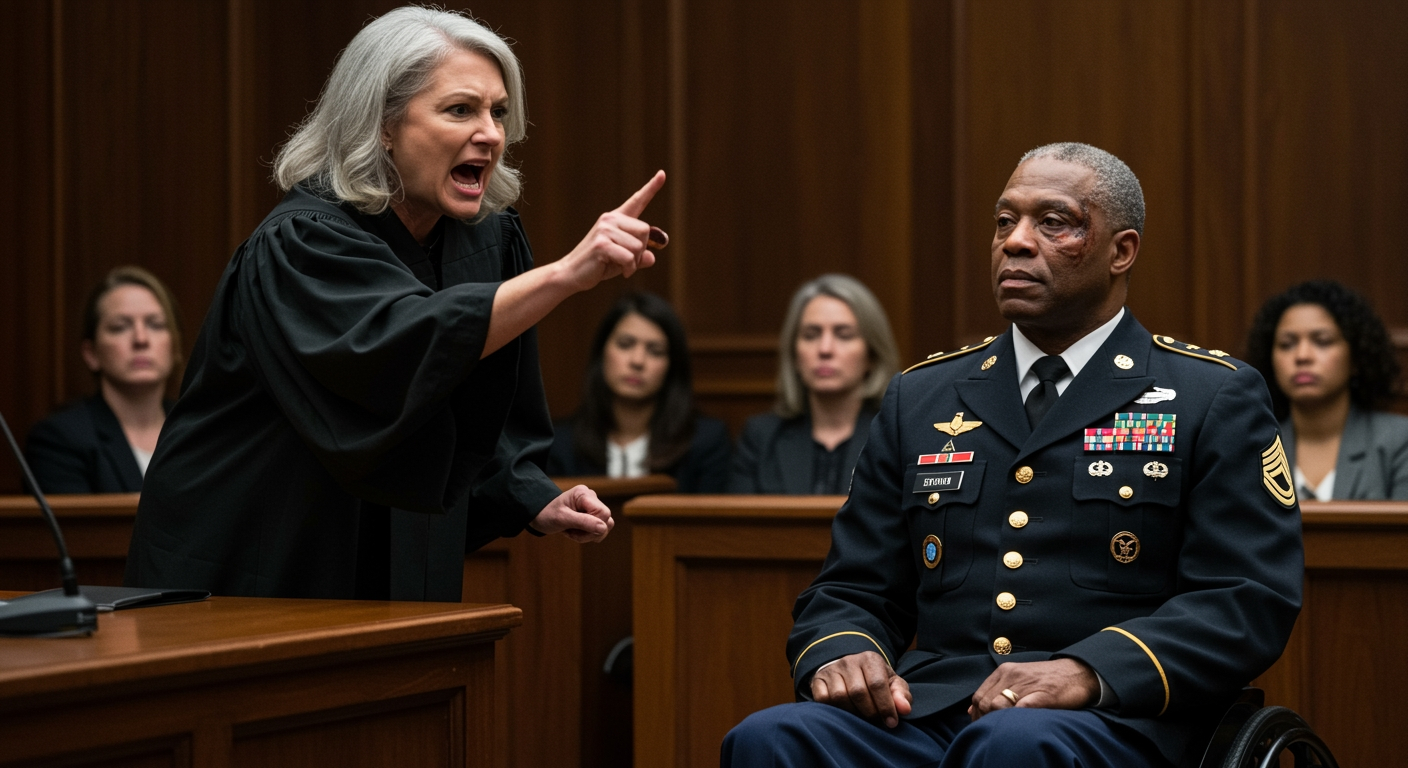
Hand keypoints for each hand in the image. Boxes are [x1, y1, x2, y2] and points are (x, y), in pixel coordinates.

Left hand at [529, 484, 613, 542]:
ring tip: (572, 532)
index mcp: (584, 494)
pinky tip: (575, 531)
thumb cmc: (548, 514)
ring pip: (605, 526)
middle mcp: (591, 497)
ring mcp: (593, 506)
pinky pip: (599, 529)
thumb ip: (583, 522)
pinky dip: (588, 535)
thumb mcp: (562, 519)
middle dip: (590, 532)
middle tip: (571, 532)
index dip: (593, 526)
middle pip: (606, 520)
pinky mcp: (593, 514)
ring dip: (588, 535)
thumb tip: (603, 528)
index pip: (603, 513)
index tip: (575, 528)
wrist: (540, 515)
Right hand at [557, 171, 667, 291]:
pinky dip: (629, 269)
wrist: (571, 273)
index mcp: (616, 219)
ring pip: (638, 246)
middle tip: (628, 261)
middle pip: (645, 230)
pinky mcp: (602, 244)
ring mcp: (605, 230)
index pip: (637, 200)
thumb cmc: (598, 266)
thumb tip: (651, 258)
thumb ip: (638, 257)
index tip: (662, 174)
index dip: (651, 187)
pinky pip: (629, 258)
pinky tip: (621, 272)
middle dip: (642, 249)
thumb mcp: (623, 260)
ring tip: (620, 266)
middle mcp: (610, 219)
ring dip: (634, 262)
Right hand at [809, 651, 912, 727]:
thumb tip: (904, 709)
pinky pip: (822, 699)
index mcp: (870, 659)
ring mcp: (831, 670)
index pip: (877, 683)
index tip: (891, 722)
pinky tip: (844, 713)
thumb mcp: (891, 683)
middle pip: (858, 692)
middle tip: (875, 721)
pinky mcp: (818, 681)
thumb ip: (901, 695)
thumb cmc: (874, 680)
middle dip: (869, 712)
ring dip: (852, 713)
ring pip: (839, 697)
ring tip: (860, 717)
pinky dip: (833, 710)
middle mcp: (848, 661)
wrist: (848, 670)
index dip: (885, 706)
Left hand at [967, 659, 1099, 720]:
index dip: (977, 715)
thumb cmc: (1047, 680)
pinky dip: (1015, 717)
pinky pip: (1022, 707)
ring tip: (1005, 730)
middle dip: (984, 720)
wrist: (1079, 673)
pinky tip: (1018, 724)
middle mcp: (1012, 675)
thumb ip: (995, 693)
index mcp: (1004, 671)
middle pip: (985, 702)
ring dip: (997, 720)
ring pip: (998, 705)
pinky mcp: (1044, 694)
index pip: (978, 696)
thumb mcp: (1018, 681)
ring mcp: (1028, 684)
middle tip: (993, 731)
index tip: (983, 726)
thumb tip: (971, 712)